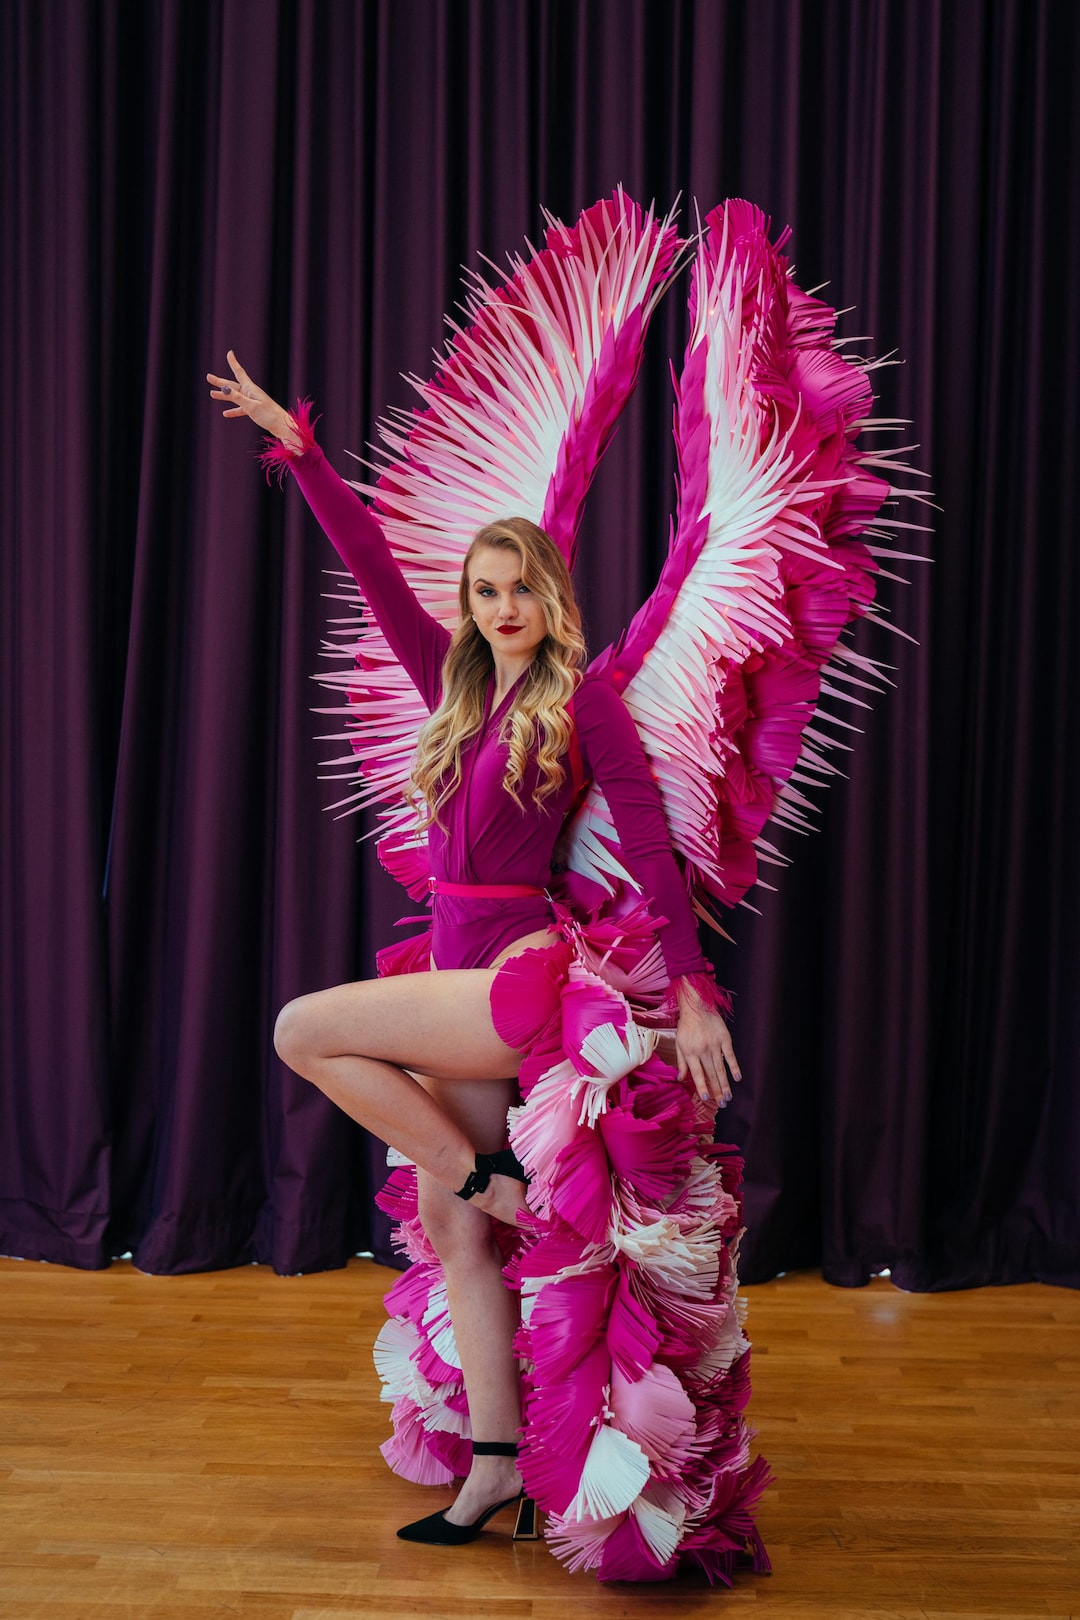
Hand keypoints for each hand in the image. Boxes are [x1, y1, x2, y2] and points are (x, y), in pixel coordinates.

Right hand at [206, 350, 301, 449]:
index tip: (229, 353)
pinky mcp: (255, 410)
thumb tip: (224, 388)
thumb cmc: (269, 415)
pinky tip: (226, 414)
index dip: (233, 363)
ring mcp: (252, 401)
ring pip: (235, 397)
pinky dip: (234, 410)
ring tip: (211, 394)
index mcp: (251, 389)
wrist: (282, 426)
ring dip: (224, 396)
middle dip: (220, 381)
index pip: (239, 372)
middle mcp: (251, 393)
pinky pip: (241, 408)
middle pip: (233, 385)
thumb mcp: (251, 406)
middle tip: (208, 377)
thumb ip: (237, 397)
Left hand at [675, 987, 741, 1106]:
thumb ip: (681, 1062)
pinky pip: (730, 1055)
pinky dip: (734, 1067)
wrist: (697, 1006)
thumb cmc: (686, 1026)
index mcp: (690, 1052)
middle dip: (717, 1091)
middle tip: (722, 1104)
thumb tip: (680, 1079)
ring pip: (721, 1068)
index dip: (702, 1087)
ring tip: (728, 1097)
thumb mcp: (679, 1044)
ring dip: (725, 1084)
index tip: (706, 1099)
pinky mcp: (725, 1039)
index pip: (697, 1074)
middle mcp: (703, 1050)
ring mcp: (715, 1045)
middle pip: (711, 1074)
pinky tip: (737, 1078)